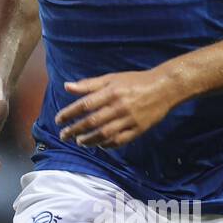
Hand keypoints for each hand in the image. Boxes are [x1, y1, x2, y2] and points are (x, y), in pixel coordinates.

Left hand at [55, 68, 176, 147]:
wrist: (164, 88)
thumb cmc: (135, 81)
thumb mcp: (111, 78)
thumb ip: (89, 84)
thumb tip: (67, 87)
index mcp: (111, 92)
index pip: (85, 105)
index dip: (69, 113)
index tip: (59, 120)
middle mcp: (119, 107)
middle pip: (92, 122)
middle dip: (74, 130)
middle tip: (63, 135)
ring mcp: (129, 120)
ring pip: (104, 134)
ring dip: (88, 140)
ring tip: (79, 141)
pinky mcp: (138, 130)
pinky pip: (119, 141)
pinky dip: (107, 145)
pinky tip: (98, 145)